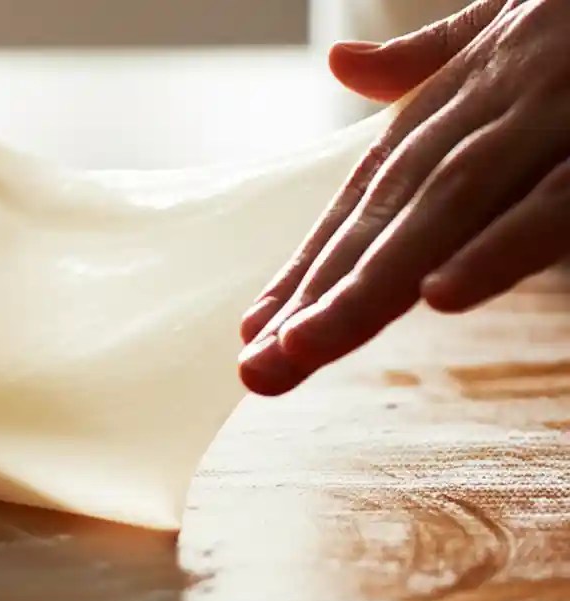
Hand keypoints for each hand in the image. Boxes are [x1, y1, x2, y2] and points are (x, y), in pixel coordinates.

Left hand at [239, 0, 569, 395]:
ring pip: (445, 210)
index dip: (310, 264)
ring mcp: (549, 117)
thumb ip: (431, 58)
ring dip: (372, 282)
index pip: (369, 195)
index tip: (255, 330)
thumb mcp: (512, 26)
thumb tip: (342, 64)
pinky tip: (439, 296)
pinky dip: (498, 245)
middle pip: (387, 213)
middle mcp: (491, 106)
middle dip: (316, 294)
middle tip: (257, 371)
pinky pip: (555, 200)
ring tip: (306, 349)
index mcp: (463, 95)